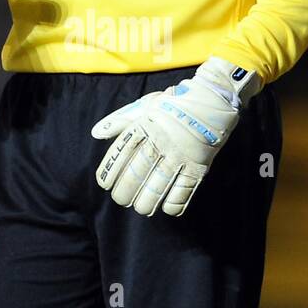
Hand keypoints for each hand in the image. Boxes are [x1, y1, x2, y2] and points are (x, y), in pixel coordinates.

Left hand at [90, 56, 261, 216]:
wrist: (212, 100)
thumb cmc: (173, 104)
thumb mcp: (145, 105)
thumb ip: (119, 120)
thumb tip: (96, 133)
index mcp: (145, 127)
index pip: (121, 154)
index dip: (109, 173)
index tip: (104, 184)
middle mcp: (161, 143)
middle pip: (136, 175)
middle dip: (124, 192)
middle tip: (121, 198)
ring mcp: (180, 156)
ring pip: (157, 188)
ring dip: (145, 203)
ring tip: (140, 207)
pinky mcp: (198, 167)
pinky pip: (183, 192)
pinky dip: (172, 205)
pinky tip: (165, 207)